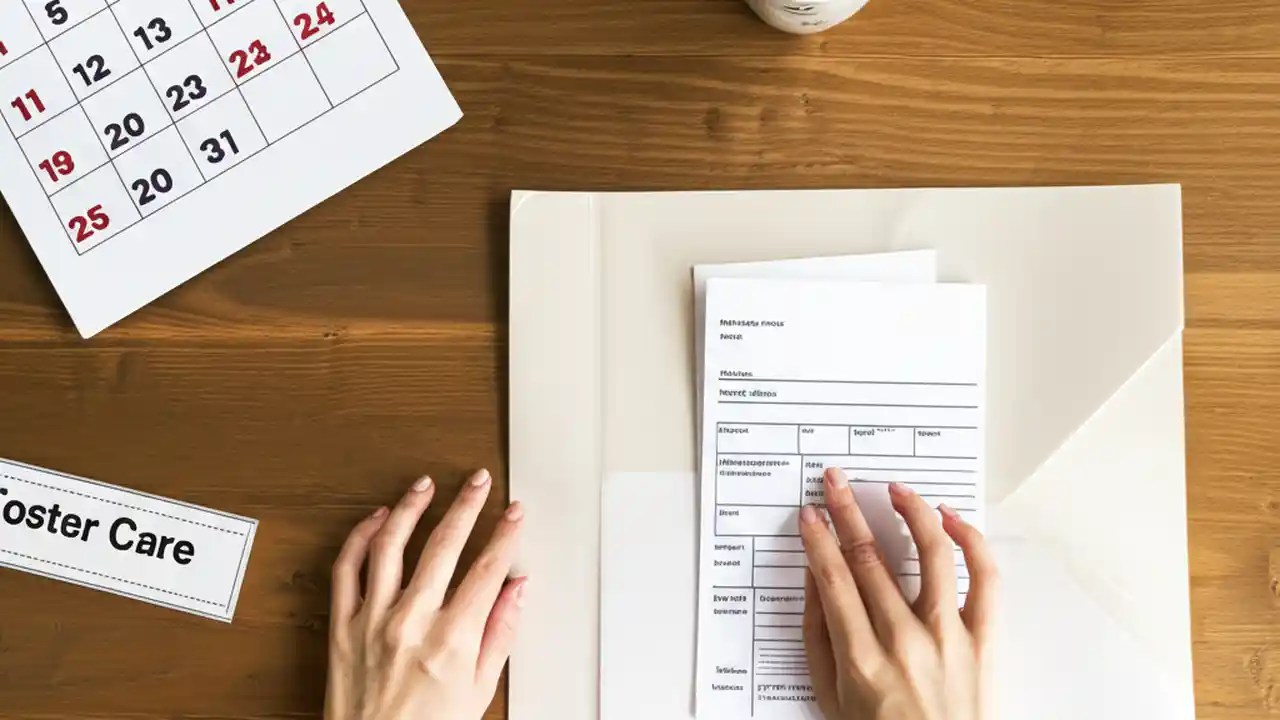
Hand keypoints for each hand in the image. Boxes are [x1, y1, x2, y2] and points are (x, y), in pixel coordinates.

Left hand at [325, 470, 526, 719]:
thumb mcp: (479, 692)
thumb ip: (500, 635)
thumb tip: (516, 590)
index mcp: (451, 641)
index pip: (487, 569)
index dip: (505, 534)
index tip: (514, 513)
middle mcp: (411, 623)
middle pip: (444, 544)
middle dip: (467, 505)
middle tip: (477, 482)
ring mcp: (372, 620)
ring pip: (390, 544)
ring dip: (410, 507)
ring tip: (424, 485)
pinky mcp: (341, 626)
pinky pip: (346, 569)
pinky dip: (360, 537)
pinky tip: (377, 520)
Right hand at [800, 467, 996, 719]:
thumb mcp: (830, 696)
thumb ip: (818, 636)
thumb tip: (814, 579)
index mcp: (860, 660)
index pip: (833, 578)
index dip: (818, 538)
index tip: (810, 514)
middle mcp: (904, 642)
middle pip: (869, 558)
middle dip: (846, 512)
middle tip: (836, 483)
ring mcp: (949, 639)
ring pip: (930, 554)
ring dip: (911, 511)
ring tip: (896, 488)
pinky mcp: (986, 641)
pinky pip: (984, 579)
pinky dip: (970, 541)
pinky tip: (950, 518)